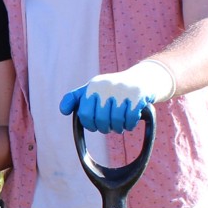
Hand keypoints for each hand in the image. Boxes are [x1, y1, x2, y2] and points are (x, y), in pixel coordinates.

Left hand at [58, 60, 174, 133]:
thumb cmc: (113, 89)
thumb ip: (75, 98)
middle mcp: (106, 86)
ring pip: (115, 122)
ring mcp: (122, 91)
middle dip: (105, 128)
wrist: (143, 78)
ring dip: (118, 128)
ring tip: (120, 125)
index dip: (89, 124)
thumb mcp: (93, 89)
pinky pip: (130, 120)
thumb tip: (63, 111)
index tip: (95, 125)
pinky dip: (130, 125)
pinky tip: (130, 123)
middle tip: (109, 127)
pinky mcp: (137, 96)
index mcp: (93, 86)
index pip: (84, 114)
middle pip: (100, 121)